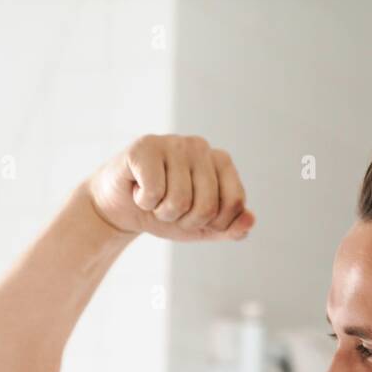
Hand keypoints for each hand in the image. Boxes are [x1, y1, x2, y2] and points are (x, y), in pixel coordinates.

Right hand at [86, 134, 255, 241]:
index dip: (215, 223)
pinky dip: (144, 202)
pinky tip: (138, 190)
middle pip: (207, 206)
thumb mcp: (203, 228)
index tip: (196, 217)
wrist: (122, 209)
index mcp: (221, 161)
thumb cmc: (166, 213)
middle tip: (170, 209)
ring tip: (154, 199)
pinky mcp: (144, 147)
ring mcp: (173, 142)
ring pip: (179, 201)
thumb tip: (250, 220)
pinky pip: (154, 192)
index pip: (235, 202)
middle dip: (185, 220)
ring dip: (162, 212)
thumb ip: (231, 228)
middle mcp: (200, 146)